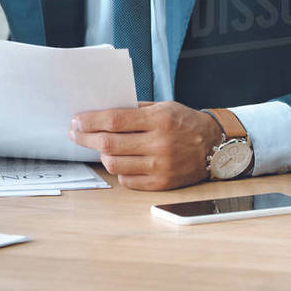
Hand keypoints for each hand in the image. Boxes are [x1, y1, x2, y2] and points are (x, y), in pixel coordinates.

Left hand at [68, 101, 219, 190]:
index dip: (90, 121)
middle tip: (76, 133)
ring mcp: (161, 166)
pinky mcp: (162, 184)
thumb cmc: (185, 123)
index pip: (114, 120)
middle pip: (109, 143)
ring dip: (101, 154)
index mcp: (159, 120)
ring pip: (115, 164)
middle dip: (86, 138)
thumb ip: (134, 110)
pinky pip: (127, 180)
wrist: (215, 146)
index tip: (76, 121)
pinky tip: (119, 161)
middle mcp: (159, 144)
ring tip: (99, 146)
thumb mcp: (163, 107)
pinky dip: (118, 170)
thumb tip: (100, 114)